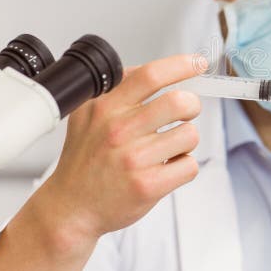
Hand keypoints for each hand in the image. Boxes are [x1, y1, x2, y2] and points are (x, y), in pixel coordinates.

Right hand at [41, 53, 205, 243]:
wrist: (71, 207)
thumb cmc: (86, 160)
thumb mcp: (88, 115)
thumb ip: (120, 90)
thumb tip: (164, 71)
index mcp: (105, 107)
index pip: (151, 75)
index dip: (181, 66)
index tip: (198, 63)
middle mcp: (118, 130)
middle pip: (179, 102)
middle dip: (192, 105)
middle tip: (187, 112)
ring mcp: (133, 159)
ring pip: (190, 135)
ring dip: (186, 141)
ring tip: (168, 148)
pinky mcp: (147, 185)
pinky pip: (189, 166)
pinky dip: (184, 167)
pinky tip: (166, 169)